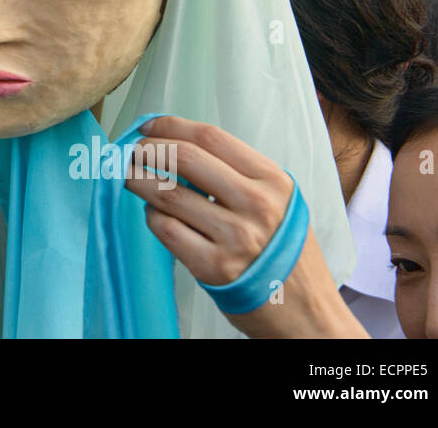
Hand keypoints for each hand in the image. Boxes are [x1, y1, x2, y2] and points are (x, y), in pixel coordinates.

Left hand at [124, 115, 367, 338]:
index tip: (146, 125)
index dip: (170, 126)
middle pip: (184, 157)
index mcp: (273, 180)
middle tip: (130, 152)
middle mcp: (257, 204)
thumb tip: (173, 145)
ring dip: (138, 180)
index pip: (210, 137)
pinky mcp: (215, 267)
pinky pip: (165, 229)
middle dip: (147, 149)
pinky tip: (155, 216)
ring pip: (167, 193)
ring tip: (129, 177)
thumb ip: (235, 174)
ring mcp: (236, 237)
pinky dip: (151, 217)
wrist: (307, 312)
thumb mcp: (277, 201)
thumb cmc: (283, 250)